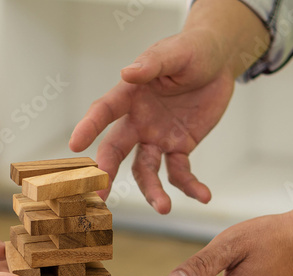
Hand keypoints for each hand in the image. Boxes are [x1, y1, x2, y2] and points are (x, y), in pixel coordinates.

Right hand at [69, 28, 237, 213]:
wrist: (218, 63)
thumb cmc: (192, 51)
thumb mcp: (176, 53)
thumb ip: (153, 64)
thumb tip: (128, 73)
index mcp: (130, 95)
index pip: (104, 112)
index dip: (88, 127)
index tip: (75, 146)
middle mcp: (138, 121)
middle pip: (116, 150)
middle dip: (107, 171)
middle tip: (100, 195)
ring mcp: (156, 138)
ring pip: (145, 170)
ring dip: (152, 190)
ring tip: (164, 208)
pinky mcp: (179, 148)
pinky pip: (181, 173)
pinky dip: (191, 187)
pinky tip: (204, 196)